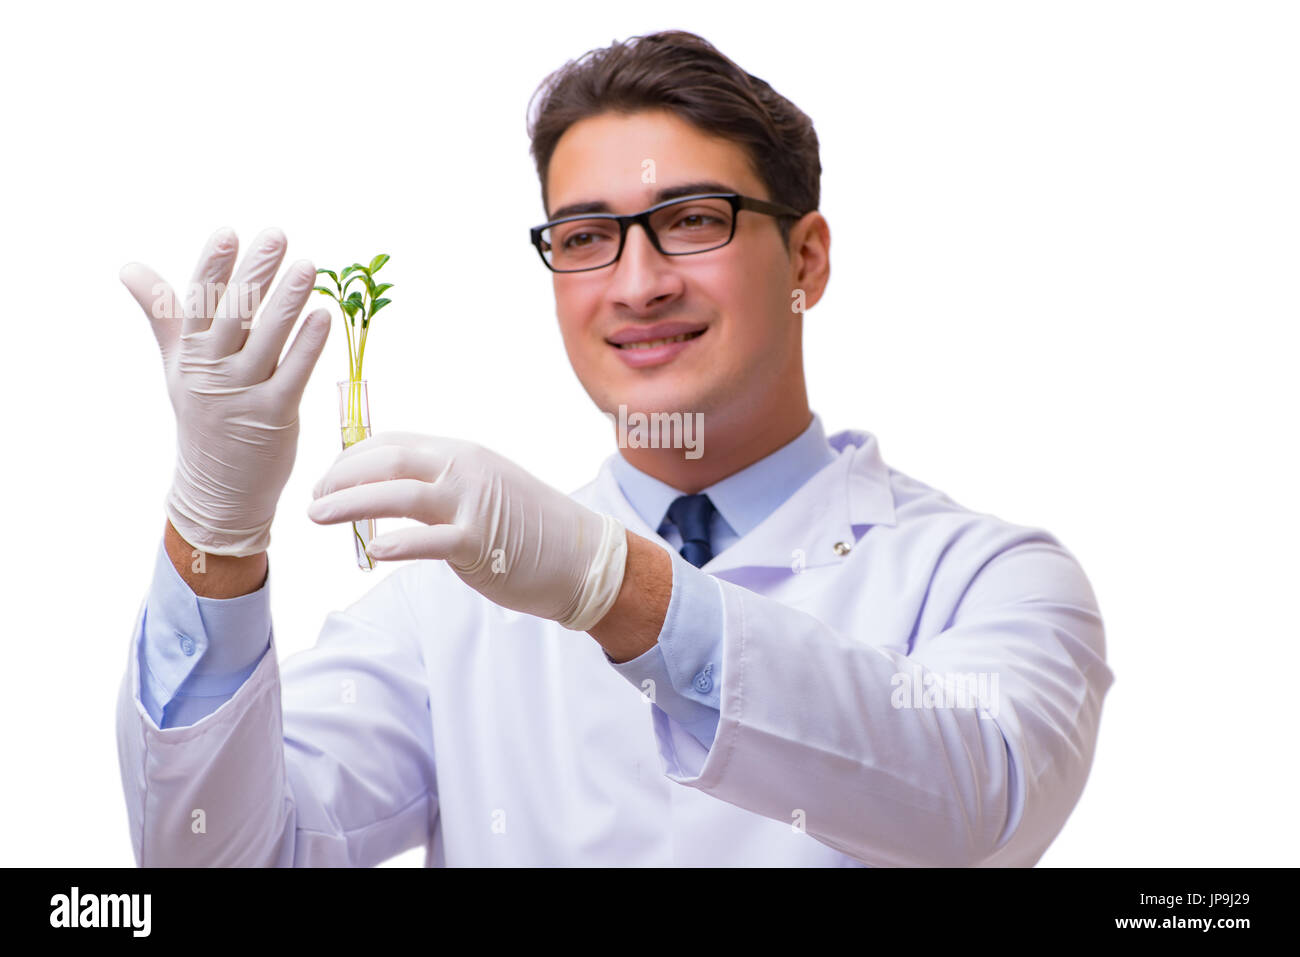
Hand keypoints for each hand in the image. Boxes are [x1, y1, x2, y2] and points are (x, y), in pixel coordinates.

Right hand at [120, 226, 330, 555]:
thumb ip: (163, 315)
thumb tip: (129, 267)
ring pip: (267, 340)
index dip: (213, 268)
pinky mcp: (274, 415)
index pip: (197, 303)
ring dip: (288, 301)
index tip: (227, 233)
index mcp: (188, 356)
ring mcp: (243, 394)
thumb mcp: (176, 367)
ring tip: (309, 266)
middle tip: (277, 236)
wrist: (217, 490)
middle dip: (255, 273)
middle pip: (234, 315)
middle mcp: (212, 372)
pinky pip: (293, 374)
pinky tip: (324, 317)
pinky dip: (308, 345)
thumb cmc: (202, 419)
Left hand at [307, 432, 628, 629]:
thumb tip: (392, 489)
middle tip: (313, 496)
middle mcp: (465, 470)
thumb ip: (442, 484)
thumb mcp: (484, 488)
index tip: (327, 477)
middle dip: (342, 477)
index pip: (395, 443)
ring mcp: (473, 504)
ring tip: (318, 515)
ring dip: (352, 504)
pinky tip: (373, 550)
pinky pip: (430, 541)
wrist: (583, 557)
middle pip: (390, 462)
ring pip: (400, 495)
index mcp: (462, 454)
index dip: (353, 458)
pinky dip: (398, 542)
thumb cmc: (529, 527)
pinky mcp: (481, 543)